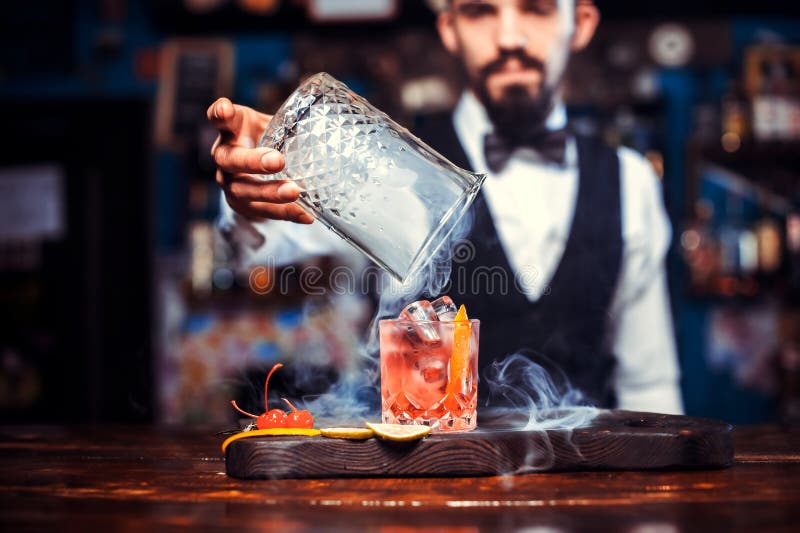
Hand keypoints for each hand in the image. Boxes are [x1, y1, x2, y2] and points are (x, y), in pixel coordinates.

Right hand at [207, 97, 312, 223]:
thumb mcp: (272, 125)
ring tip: (294, 192)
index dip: (220, 113)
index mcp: (231, 131)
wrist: (254, 174)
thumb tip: (332, 110)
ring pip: (245, 191)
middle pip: (232, 161)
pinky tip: (306, 215)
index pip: (219, 118)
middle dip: (254, 162)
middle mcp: (224, 157)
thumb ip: (289, 118)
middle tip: (278, 161)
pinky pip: (263, 212)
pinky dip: (286, 214)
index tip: (226, 110)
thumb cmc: (266, 140)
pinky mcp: (243, 206)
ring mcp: (230, 184)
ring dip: (270, 193)